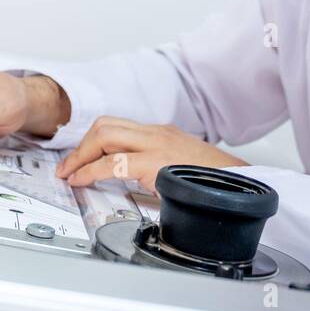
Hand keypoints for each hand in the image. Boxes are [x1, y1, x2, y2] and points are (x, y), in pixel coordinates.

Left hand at [55, 116, 247, 192]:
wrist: (241, 184)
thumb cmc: (214, 181)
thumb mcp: (180, 167)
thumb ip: (156, 167)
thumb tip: (130, 179)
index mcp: (161, 133)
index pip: (116, 126)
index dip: (90, 142)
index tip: (78, 159)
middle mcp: (156, 133)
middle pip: (104, 126)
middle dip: (80, 146)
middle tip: (67, 167)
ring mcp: (156, 145)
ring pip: (105, 135)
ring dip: (81, 155)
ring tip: (71, 174)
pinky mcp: (156, 162)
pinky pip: (114, 162)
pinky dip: (91, 171)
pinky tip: (83, 181)